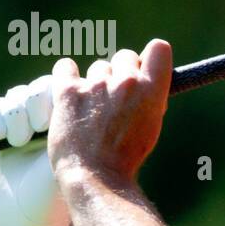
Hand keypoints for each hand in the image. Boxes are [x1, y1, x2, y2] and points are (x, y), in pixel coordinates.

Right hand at [0, 77, 71, 225]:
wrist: (31, 217)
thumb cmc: (61, 191)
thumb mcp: (75, 156)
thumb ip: (80, 128)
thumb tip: (85, 93)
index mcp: (76, 121)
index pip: (65, 87)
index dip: (55, 95)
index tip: (55, 119)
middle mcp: (52, 119)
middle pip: (39, 88)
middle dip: (34, 104)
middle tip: (36, 131)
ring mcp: (26, 124)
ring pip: (16, 96)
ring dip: (15, 114)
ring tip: (19, 142)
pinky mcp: (1, 132)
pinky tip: (0, 136)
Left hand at [46, 40, 172, 185]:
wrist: (98, 177)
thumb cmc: (127, 156)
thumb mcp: (151, 125)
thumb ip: (150, 98)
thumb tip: (144, 81)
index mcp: (152, 89)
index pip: (159, 48)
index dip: (150, 59)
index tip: (143, 72)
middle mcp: (126, 82)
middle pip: (125, 56)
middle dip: (122, 73)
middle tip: (116, 98)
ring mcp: (96, 85)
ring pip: (98, 68)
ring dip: (97, 83)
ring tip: (93, 109)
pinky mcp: (68, 92)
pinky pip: (65, 67)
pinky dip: (67, 75)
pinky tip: (70, 91)